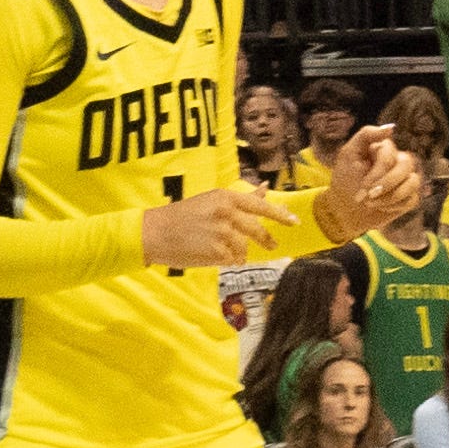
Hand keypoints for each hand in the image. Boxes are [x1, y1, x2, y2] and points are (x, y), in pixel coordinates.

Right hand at [142, 178, 287, 268]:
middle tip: (273, 246)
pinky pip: (230, 259)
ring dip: (240, 254)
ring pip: (243, 247)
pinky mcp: (214, 251)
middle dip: (266, 240)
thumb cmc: (183, 215)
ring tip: (228, 253)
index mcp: (226, 197)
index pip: (260, 205)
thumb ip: (242, 198)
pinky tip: (216, 257)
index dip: (280, 214)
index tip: (295, 221)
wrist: (153, 233)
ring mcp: (220, 233)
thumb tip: (266, 187)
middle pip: (256, 229)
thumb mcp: (212, 200)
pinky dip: (227, 261)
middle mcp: (226, 213)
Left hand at [321, 123, 421, 240]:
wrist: (344, 209)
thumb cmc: (345, 179)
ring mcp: (407, 178)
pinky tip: (381, 207)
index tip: (361, 190)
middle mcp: (400, 160)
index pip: (389, 157)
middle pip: (405, 166)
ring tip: (371, 204)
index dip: (376, 174)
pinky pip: (413, 198)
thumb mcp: (348, 154)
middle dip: (385, 185)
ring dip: (390, 197)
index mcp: (386, 149)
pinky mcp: (410, 196)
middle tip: (367, 198)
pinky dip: (394, 206)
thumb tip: (391, 127)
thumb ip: (367, 135)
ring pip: (413, 182)